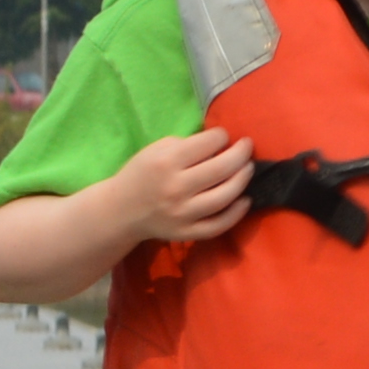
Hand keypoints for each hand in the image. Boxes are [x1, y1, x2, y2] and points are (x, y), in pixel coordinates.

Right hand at [118, 129, 251, 250]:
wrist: (121, 210)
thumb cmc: (141, 174)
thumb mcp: (156, 149)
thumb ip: (187, 145)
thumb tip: (220, 146)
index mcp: (167, 162)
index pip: (209, 143)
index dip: (221, 136)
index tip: (221, 137)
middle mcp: (176, 188)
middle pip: (223, 168)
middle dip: (241, 153)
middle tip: (246, 147)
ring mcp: (183, 213)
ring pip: (225, 196)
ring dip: (243, 179)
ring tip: (248, 168)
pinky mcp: (186, 232)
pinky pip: (218, 225)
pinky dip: (236, 213)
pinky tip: (244, 200)